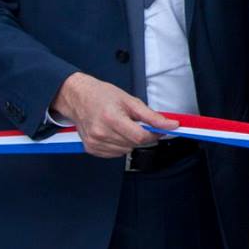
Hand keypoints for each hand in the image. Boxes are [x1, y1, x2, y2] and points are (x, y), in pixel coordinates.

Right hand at [51, 72, 173, 157]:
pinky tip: (114, 133)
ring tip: (121, 125)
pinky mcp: (91, 148)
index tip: (158, 130)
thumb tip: (170, 125)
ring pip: (126, 150)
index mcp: (111, 118)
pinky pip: (115, 153)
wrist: (78, 97)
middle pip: (134, 144)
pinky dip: (119, 145)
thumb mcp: (130, 101)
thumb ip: (152, 116)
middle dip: (141, 135)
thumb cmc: (101, 95)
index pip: (140, 137)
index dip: (154, 135)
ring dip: (129, 140)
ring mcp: (95, 142)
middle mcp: (101, 133)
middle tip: (135, 122)